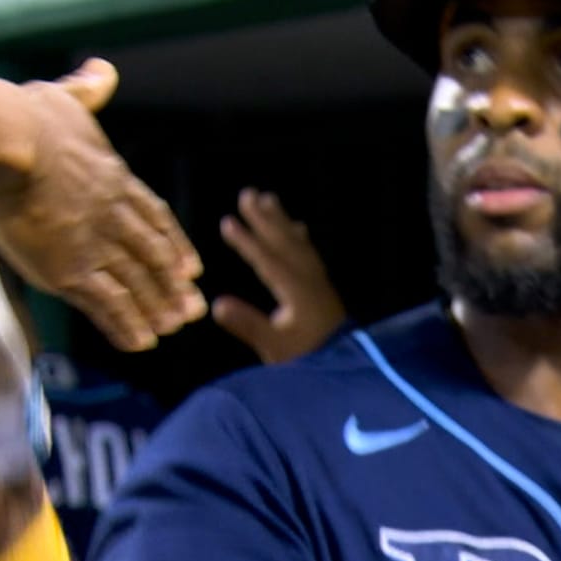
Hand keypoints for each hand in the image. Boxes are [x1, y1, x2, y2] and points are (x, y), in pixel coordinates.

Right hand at [0, 58, 205, 351]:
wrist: (4, 143)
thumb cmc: (26, 117)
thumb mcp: (66, 96)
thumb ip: (87, 89)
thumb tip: (103, 70)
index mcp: (115, 178)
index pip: (155, 216)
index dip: (174, 243)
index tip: (192, 266)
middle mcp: (114, 216)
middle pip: (153, 256)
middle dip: (173, 284)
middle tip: (192, 307)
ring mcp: (96, 245)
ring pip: (136, 284)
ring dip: (156, 309)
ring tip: (171, 329)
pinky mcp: (71, 269)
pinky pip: (108, 305)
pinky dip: (126, 326)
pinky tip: (140, 343)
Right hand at [213, 188, 347, 363]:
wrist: (344, 366)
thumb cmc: (305, 357)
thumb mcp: (274, 346)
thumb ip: (247, 324)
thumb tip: (216, 304)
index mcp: (296, 291)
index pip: (266, 260)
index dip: (246, 241)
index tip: (227, 221)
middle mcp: (309, 279)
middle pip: (284, 242)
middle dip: (264, 218)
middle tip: (248, 193)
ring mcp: (318, 281)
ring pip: (298, 242)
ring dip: (281, 220)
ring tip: (269, 198)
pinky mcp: (323, 287)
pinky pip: (309, 251)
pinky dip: (299, 236)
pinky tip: (297, 227)